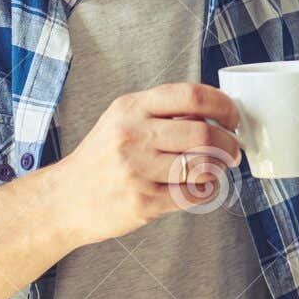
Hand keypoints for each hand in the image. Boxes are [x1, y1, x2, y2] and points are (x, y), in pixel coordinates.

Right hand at [55, 82, 241, 243]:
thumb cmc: (102, 158)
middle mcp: (132, 136)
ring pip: (202, 167)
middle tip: (233, 150)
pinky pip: (192, 195)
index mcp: (131, 108)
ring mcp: (137, 171)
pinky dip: (205, 190)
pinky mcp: (142, 203)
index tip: (233, 117)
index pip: (191, 96)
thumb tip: (217, 112)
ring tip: (214, 169)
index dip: (223, 105)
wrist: (65, 199)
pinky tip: (198, 186)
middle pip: (203, 134)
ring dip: (218, 169)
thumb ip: (162, 112)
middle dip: (228, 144)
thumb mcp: (122, 120)